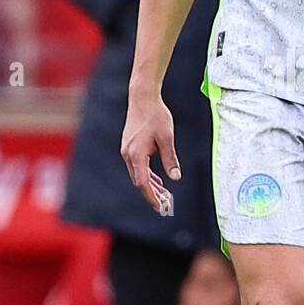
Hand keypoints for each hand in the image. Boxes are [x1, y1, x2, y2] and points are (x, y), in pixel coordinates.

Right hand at [120, 89, 180, 212]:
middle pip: (140, 181)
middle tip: (167, 205)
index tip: (161, 207)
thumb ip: (170, 159)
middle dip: (153, 194)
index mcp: (136, 154)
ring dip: (151, 185)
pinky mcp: (130, 147)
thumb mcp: (167, 138)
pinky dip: (148, 175)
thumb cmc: (156, 115)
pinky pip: (138, 167)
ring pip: (139, 175)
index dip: (152, 197)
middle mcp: (128, 154)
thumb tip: (176, 177)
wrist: (142, 98)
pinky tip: (158, 181)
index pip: (143, 182)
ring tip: (165, 195)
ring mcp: (127, 151)